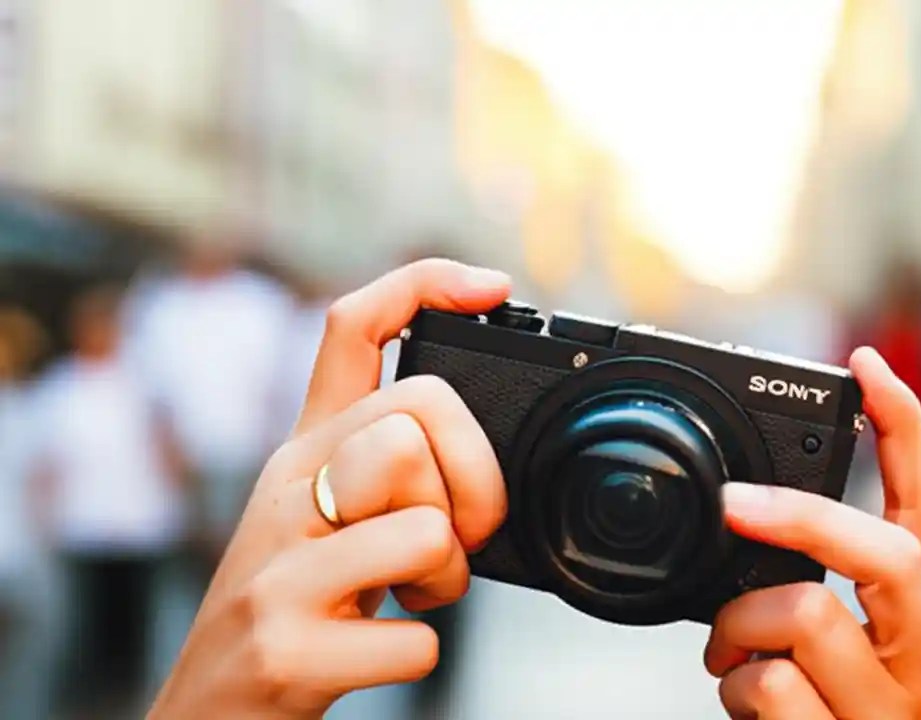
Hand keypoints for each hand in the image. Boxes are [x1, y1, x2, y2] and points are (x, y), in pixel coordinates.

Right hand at [149, 260, 511, 718]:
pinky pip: (415, 636)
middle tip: (456, 539)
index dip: (423, 284)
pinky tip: (375, 650)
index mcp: (305, 448)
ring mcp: (277, 567)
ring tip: (409, 596)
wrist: (212, 712)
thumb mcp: (332, 514)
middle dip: (472, 483)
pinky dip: (418, 652)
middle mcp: (285, 488)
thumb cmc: (298, 609)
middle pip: (414, 419)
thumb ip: (387, 467)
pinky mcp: (284, 645)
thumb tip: (475, 440)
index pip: (352, 327)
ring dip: (447, 577)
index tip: (490, 286)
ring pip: (423, 524)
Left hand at [706, 348, 920, 718]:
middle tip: (735, 505)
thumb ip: (814, 591)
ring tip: (732, 659)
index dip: (905, 429)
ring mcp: (891, 714)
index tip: (865, 362)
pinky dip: (734, 690)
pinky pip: (768, 690)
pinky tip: (749, 706)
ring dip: (738, 634)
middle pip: (890, 557)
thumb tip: (751, 527)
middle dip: (802, 518)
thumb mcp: (830, 647)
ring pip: (806, 621)